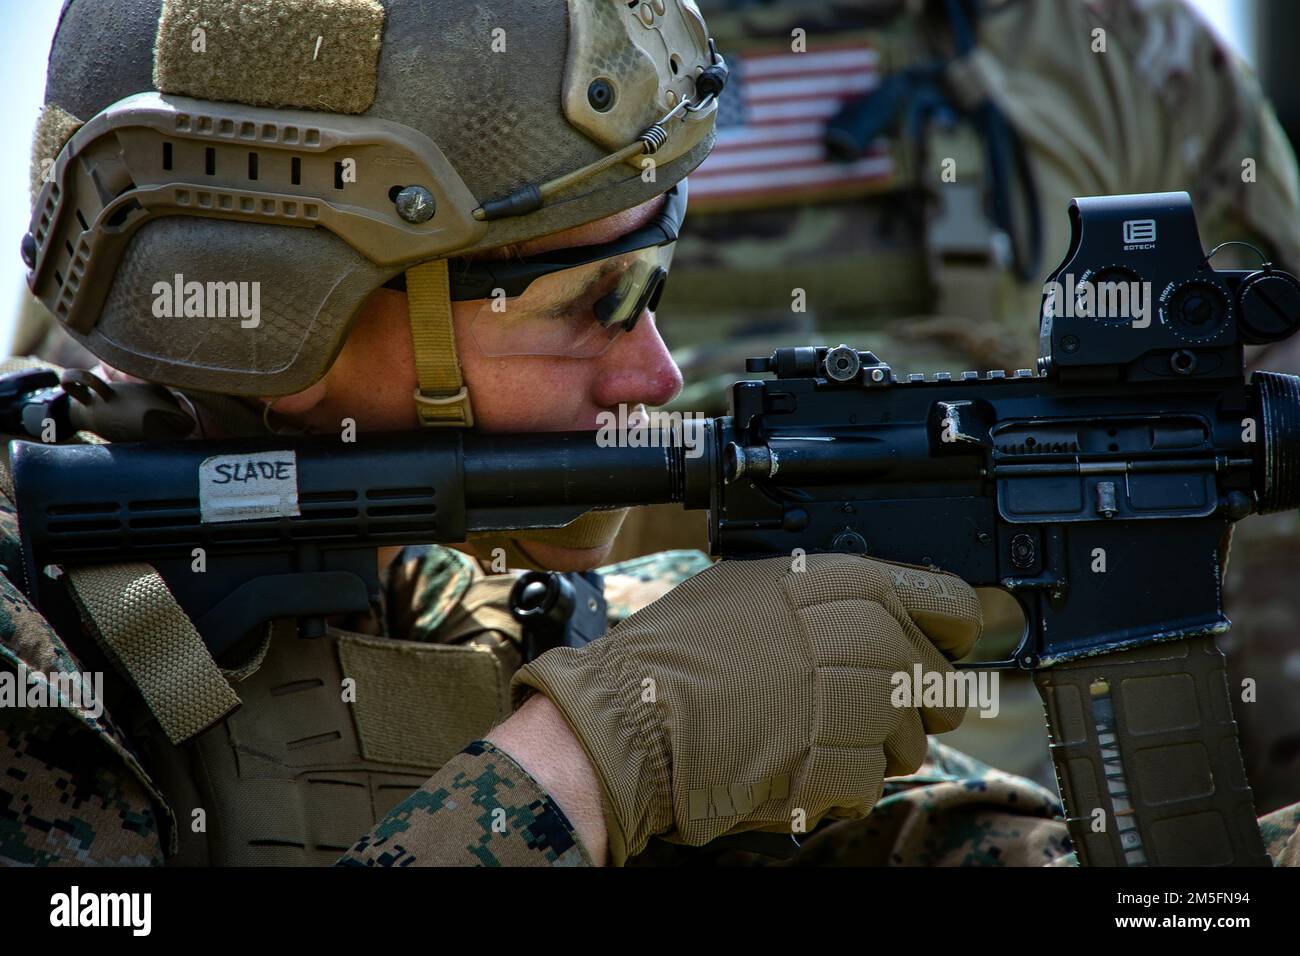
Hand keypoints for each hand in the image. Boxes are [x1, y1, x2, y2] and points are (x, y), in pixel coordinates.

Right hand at [511, 553, 981, 863]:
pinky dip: (838, 779)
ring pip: (910, 741)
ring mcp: (866, 709)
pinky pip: (870, 782)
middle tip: (845, 703)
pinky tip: (789, 758)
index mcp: (854, 585)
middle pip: (939, 685)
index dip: (948, 634)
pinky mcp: (850, 770)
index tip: (937, 649)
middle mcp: (873, 640)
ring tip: (803, 730)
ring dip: (869, 744)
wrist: (633, 719)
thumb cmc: (679, 650)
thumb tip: (873, 611)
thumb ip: (830, 598)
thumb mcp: (754, 587)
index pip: (955, 607)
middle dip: (902, 700)